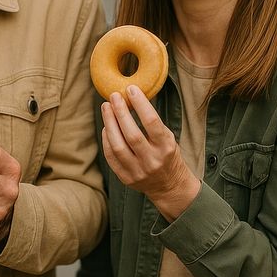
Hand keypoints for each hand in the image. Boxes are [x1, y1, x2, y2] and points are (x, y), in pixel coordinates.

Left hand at [101, 86, 199, 220]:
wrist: (169, 186)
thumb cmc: (168, 155)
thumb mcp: (168, 138)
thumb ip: (152, 123)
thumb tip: (131, 98)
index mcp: (166, 147)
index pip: (152, 122)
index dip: (140, 104)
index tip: (131, 89)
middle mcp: (152, 160)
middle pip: (131, 134)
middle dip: (120, 112)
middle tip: (114, 96)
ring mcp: (138, 171)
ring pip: (118, 146)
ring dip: (109, 124)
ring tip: (106, 107)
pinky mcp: (126, 178)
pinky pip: (111, 157)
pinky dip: (107, 140)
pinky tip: (106, 127)